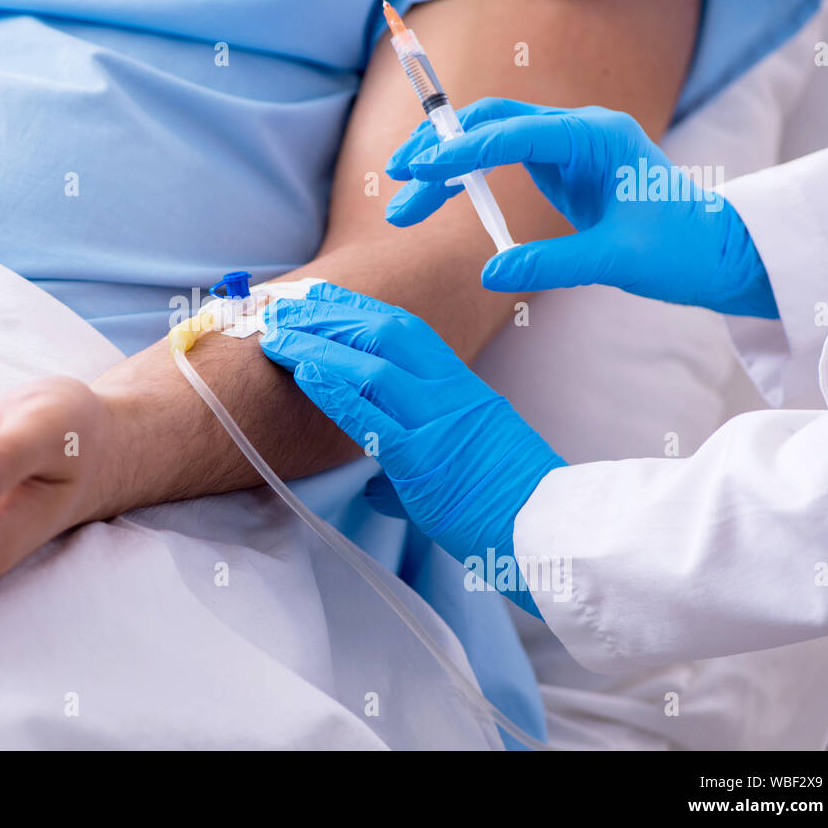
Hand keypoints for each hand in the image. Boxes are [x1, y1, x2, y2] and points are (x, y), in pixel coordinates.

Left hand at [260, 282, 563, 614]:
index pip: (406, 331)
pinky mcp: (425, 460)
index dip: (360, 308)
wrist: (550, 532)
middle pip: (386, 332)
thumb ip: (413, 473)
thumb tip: (377, 488)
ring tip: (277, 335)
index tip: (321, 296)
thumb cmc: (513, 505)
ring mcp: (438, 423)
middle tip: (285, 306)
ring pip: (371, 367)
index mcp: (462, 390)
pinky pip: (372, 417)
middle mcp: (450, 394)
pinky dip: (335, 390)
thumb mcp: (467, 468)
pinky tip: (305, 371)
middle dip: (331, 314)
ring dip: (318, 346)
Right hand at [384, 98, 777, 317]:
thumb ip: (553, 263)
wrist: (716, 250)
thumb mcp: (617, 261)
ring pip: (488, 137)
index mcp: (597, 137)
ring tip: (403, 202)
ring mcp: (566, 146)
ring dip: (443, 163)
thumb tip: (490, 272)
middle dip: (438, 150)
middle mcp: (578, 130)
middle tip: (396, 185)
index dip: (462, 150)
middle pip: (490, 122)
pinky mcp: (558, 166)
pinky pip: (498, 158)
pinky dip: (464, 175)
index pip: (515, 132)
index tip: (419, 171)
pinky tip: (437, 198)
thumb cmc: (680, 249)